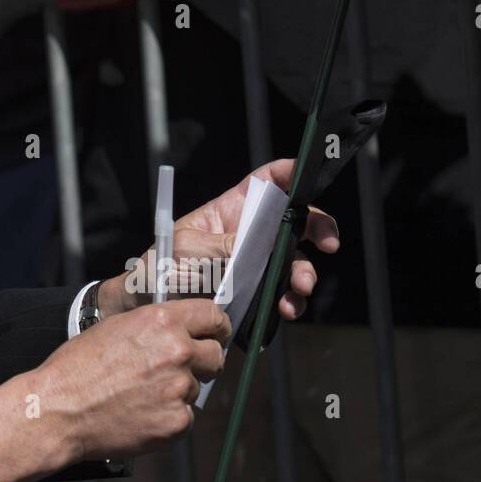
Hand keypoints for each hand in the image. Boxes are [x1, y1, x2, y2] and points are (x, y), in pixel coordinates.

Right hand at [0, 298, 231, 481]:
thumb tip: (180, 330)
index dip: (215, 326)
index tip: (213, 333)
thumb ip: (154, 326)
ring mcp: (179, 388)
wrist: (60, 409)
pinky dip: (168, 416)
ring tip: (143, 393)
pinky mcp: (177, 422)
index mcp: (161, 321)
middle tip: (178, 368)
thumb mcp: (116, 327)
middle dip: (202, 361)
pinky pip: (185, 416)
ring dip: (178, 390)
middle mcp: (177, 351)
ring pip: (197, 387)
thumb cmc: (78, 367)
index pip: (213, 316)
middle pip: (216, 355)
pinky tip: (141, 412)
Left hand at [98, 157, 338, 321]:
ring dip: (305, 274)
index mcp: (233, 210)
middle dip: (319, 228)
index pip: (268, 180)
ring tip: (299, 289)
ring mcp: (257, 264)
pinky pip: (283, 295)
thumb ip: (222, 245)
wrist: (151, 306)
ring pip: (296, 261)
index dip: (291, 172)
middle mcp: (251, 234)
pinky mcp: (257, 293)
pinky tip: (285, 310)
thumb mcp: (187, 248)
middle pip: (296, 220)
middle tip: (329, 243)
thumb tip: (256, 245)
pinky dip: (290, 302)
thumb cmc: (163, 266)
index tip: (309, 174)